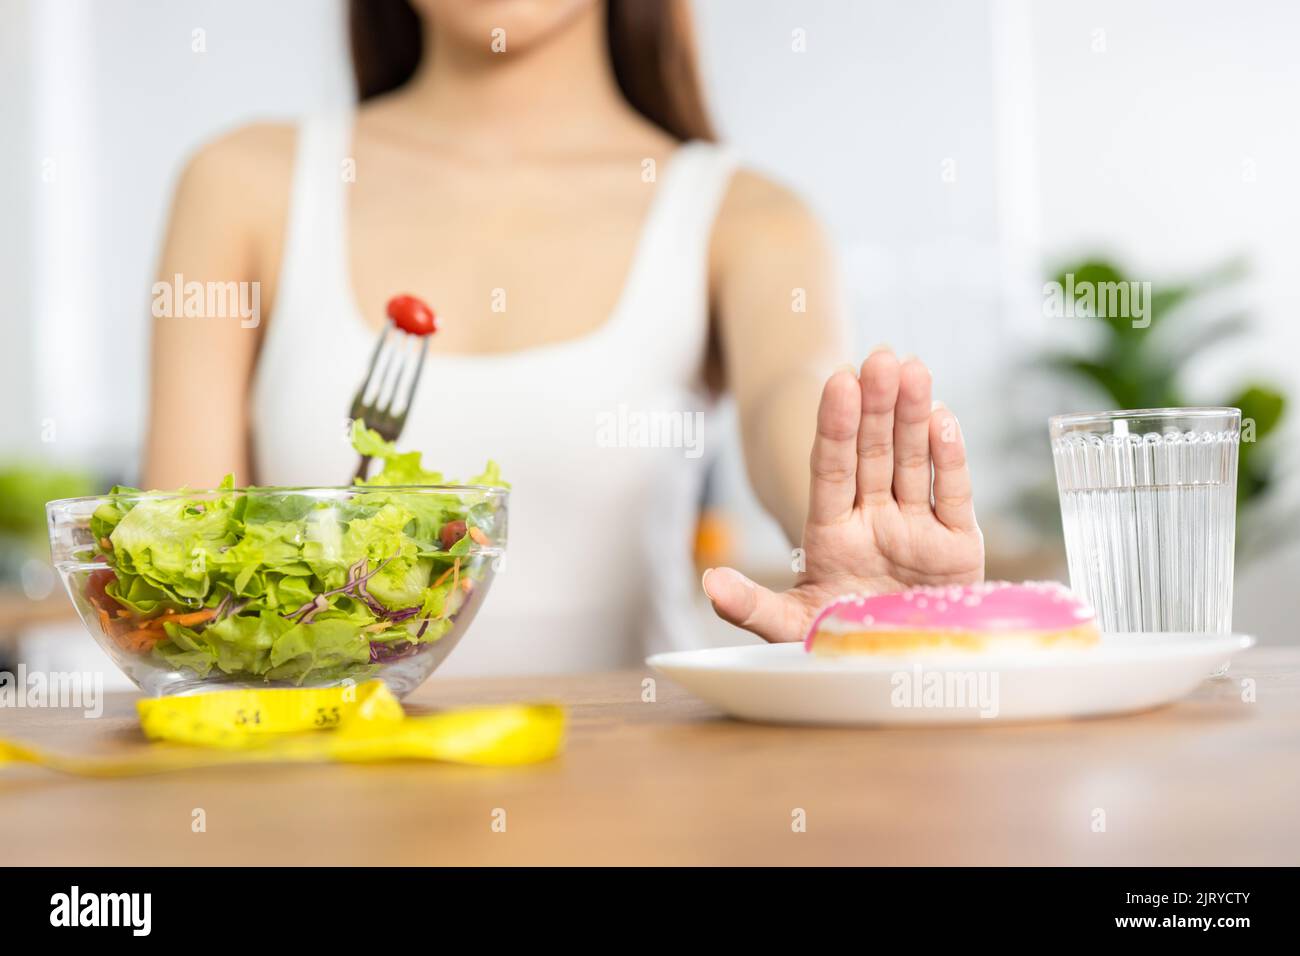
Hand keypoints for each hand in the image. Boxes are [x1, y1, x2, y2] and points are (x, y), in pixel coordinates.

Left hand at [702, 348, 984, 641]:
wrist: (903, 672)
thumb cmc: (842, 645)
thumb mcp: (793, 629)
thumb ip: (753, 607)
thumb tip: (710, 582)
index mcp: (831, 535)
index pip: (831, 470)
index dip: (835, 427)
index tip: (838, 381)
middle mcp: (874, 522)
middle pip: (873, 456)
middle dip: (876, 406)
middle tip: (879, 356)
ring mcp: (917, 530)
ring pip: (912, 464)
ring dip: (913, 417)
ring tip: (913, 367)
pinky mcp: (958, 548)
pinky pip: (952, 497)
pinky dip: (950, 461)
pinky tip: (944, 419)